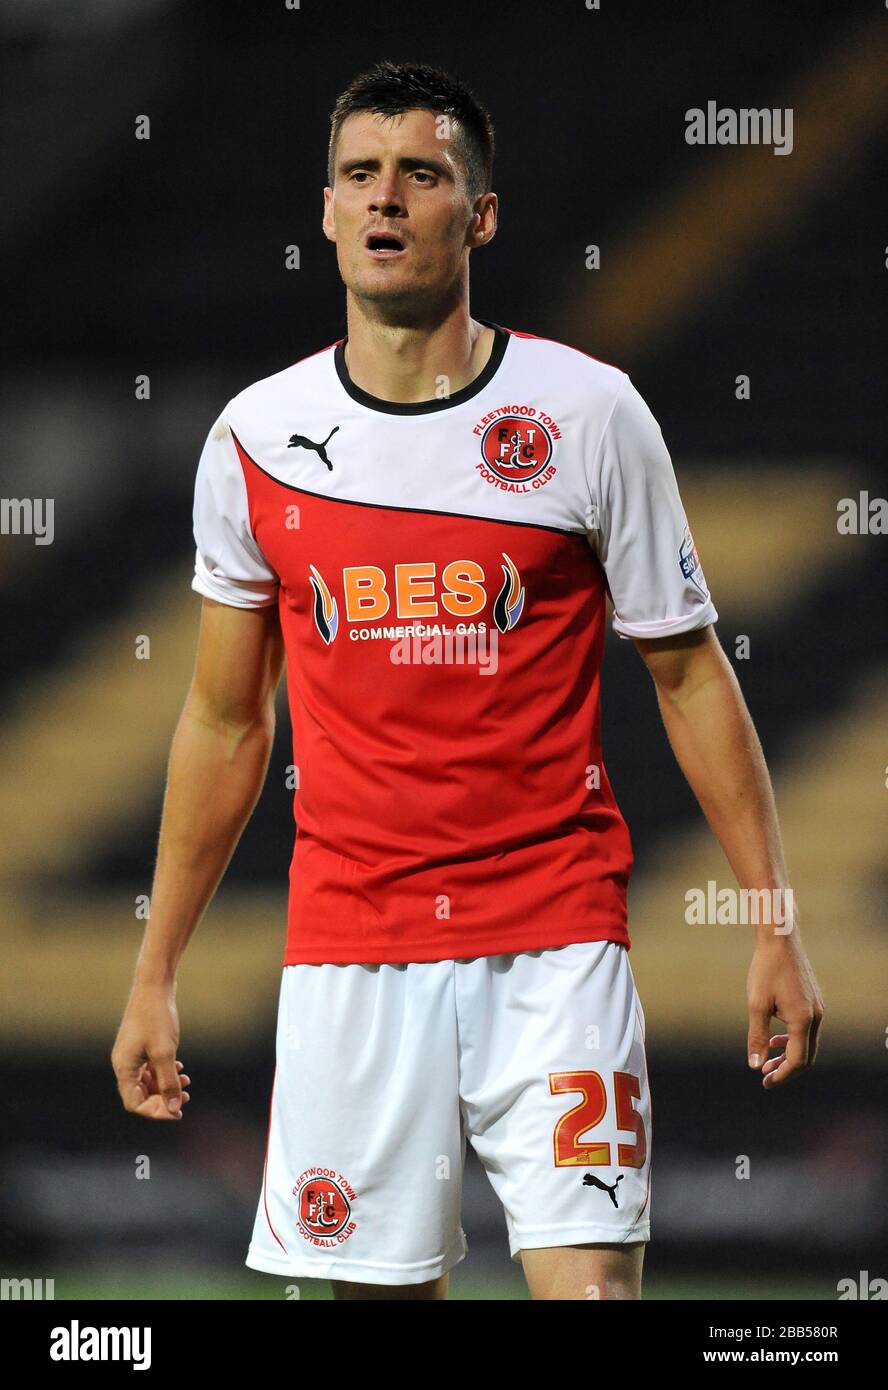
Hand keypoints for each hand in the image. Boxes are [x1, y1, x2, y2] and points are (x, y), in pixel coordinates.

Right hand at [112, 981, 190, 1118]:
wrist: (154, 985)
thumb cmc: (156, 1018)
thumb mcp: (165, 1053)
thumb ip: (169, 1082)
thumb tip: (173, 1109)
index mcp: (124, 1068)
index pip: (135, 1103)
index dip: (155, 1111)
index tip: (177, 1111)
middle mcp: (124, 1063)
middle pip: (141, 1095)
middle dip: (163, 1099)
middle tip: (186, 1098)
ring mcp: (132, 1053)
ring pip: (147, 1081)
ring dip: (166, 1085)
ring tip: (187, 1082)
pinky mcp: (141, 1045)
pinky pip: (151, 1068)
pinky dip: (165, 1072)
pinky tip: (180, 1068)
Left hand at [746, 929, 823, 1089]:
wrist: (780, 940)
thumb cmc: (766, 969)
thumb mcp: (756, 1004)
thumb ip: (757, 1037)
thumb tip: (755, 1065)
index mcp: (803, 1020)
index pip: (797, 1060)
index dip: (782, 1075)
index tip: (765, 1082)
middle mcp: (816, 1016)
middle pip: (806, 1055)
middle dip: (786, 1069)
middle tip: (766, 1076)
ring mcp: (818, 1009)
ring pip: (807, 1043)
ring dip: (789, 1054)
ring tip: (769, 1061)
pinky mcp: (814, 1002)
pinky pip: (807, 1030)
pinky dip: (793, 1039)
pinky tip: (776, 1038)